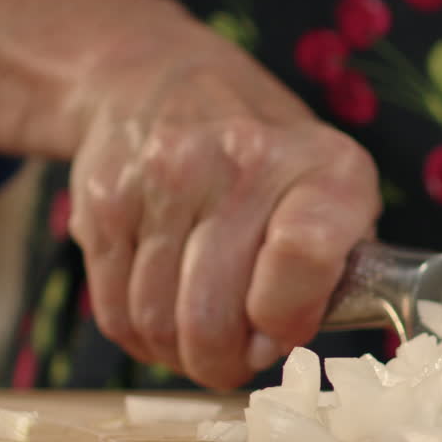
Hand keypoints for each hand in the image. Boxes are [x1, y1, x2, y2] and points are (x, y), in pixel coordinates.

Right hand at [68, 26, 379, 388]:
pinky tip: (164, 321)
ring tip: (201, 341)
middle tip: (236, 359)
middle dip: (225, 361)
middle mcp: (244, 163)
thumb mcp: (337, 191)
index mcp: (325, 167)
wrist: (165, 80)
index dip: (287, 319)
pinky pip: (115, 310)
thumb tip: (291, 339)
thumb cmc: (274, 159)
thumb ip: (337, 265)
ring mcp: (165, 178)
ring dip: (180, 355)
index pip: (305, 256)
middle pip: (215, 314)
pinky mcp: (104, 200)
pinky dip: (140, 337)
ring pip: (159, 322)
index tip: (281, 334)